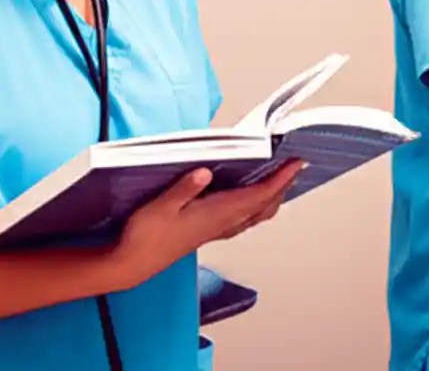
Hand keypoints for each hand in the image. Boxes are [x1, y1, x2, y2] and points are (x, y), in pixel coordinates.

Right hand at [111, 160, 305, 287]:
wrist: (131, 264)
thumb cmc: (144, 237)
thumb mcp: (160, 207)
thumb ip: (184, 189)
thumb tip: (205, 171)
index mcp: (217, 214)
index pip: (259, 195)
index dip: (280, 179)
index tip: (296, 163)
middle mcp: (224, 224)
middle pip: (265, 204)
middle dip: (283, 186)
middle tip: (297, 166)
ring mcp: (218, 230)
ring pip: (257, 214)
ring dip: (273, 197)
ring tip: (282, 180)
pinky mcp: (210, 232)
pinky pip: (245, 219)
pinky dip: (258, 206)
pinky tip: (254, 201)